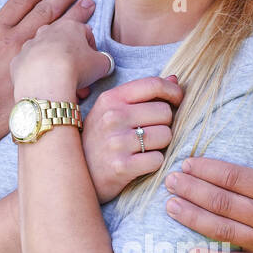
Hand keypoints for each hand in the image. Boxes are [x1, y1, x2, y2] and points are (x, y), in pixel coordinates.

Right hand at [0, 0, 94, 148]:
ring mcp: (28, 61)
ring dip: (75, 16)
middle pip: (44, 11)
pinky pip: (61, 62)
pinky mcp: (36, 79)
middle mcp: (13, 41)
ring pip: (57, 32)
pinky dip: (75, 51)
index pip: (20, 2)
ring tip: (89, 6)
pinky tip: (89, 43)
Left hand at [10, 18, 112, 98]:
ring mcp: (29, 46)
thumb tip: (103, 62)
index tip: (94, 61)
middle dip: (72, 55)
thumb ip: (104, 60)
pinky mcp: (17, 62)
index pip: (84, 31)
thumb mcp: (101, 64)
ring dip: (55, 67)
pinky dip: (38, 76)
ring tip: (64, 84)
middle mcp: (46, 31)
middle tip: (79, 71)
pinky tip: (46, 87)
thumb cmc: (75, 68)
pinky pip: (30, 68)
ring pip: (46, 56)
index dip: (92, 47)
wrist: (46, 81)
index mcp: (68, 26)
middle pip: (62, 41)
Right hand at [81, 75, 183, 202]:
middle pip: (165, 112)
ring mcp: (116, 142)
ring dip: (161, 145)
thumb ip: (141, 94)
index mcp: (111, 99)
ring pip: (165, 135)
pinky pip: (158, 159)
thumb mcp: (110, 110)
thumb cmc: (98, 140)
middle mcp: (113, 117)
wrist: (76, 173)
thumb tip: (174, 79)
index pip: (153, 84)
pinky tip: (140, 163)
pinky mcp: (122, 166)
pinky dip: (154, 163)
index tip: (176, 101)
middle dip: (164, 123)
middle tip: (150, 132)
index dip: (173, 92)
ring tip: (143, 148)